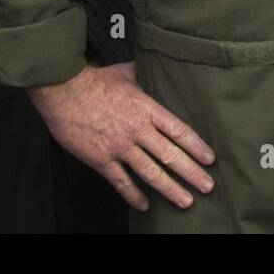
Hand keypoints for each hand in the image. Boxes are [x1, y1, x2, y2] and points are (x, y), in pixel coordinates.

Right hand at [28, 61, 214, 211]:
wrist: (63, 89)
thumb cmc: (95, 78)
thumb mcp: (126, 73)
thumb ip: (142, 78)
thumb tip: (150, 68)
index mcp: (147, 108)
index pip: (179, 131)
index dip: (196, 146)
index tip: (210, 159)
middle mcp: (137, 130)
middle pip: (170, 155)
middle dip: (191, 173)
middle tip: (207, 187)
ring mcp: (120, 147)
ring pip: (150, 173)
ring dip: (170, 189)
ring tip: (186, 201)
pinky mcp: (100, 159)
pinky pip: (121, 181)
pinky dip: (133, 195)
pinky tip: (144, 205)